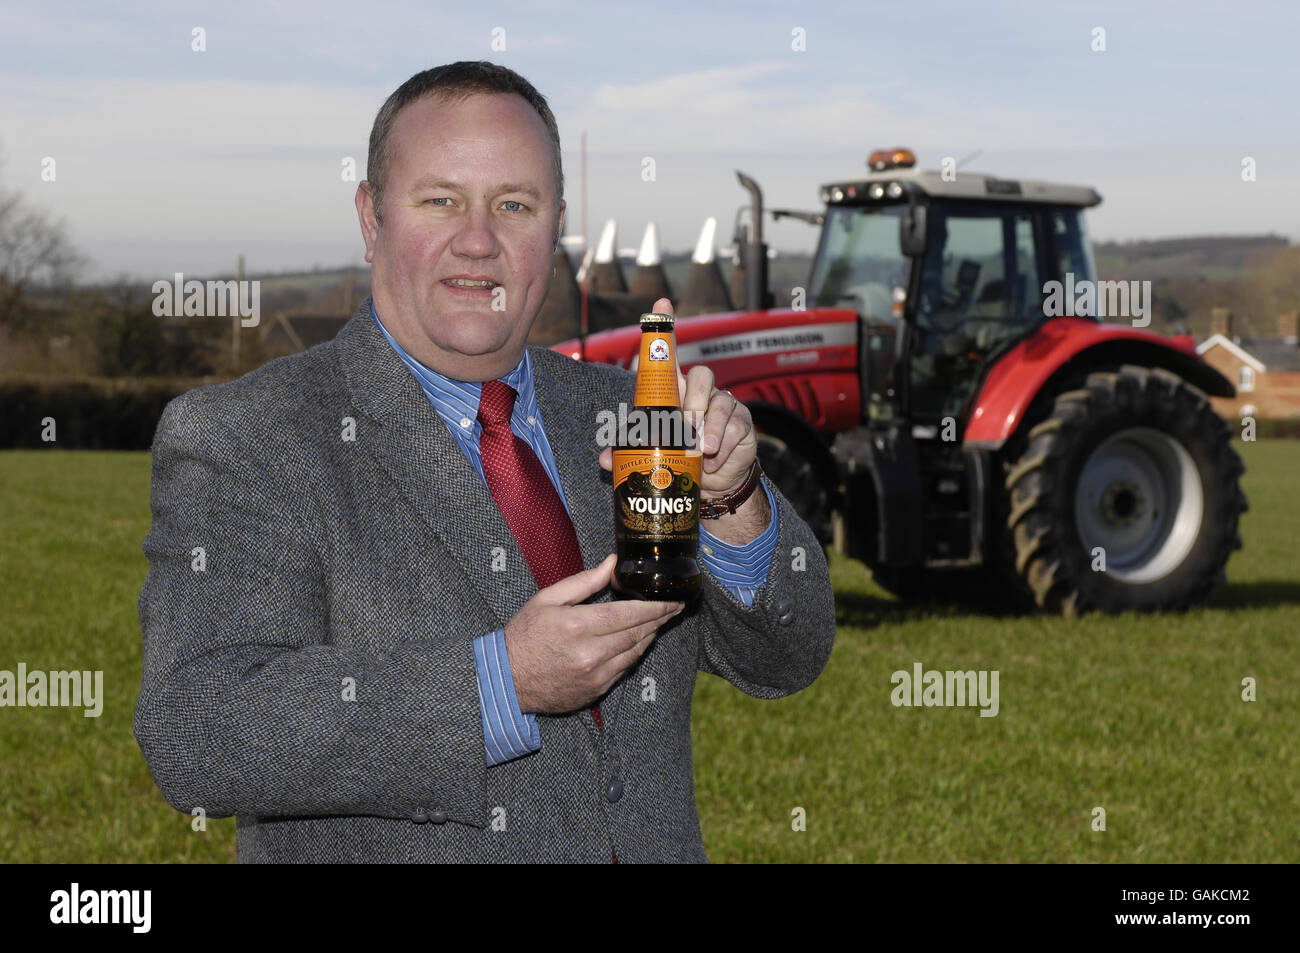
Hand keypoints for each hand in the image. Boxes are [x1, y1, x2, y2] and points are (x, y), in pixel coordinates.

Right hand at [504, 554, 683, 713]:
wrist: (506, 680)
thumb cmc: (524, 635)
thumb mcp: (547, 599)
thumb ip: (584, 581)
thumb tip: (612, 563)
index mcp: (578, 626)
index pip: (630, 614)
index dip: (656, 607)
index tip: (672, 600)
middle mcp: (591, 653)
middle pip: (638, 633)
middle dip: (660, 619)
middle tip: (674, 607)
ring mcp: (595, 675)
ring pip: (635, 652)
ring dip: (650, 635)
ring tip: (660, 621)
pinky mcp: (596, 690)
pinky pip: (625, 669)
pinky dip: (635, 653)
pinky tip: (638, 641)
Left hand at [597, 296, 757, 497]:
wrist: (713, 481)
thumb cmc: (681, 454)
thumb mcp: (654, 451)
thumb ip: (630, 450)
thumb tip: (606, 460)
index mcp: (676, 390)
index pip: (671, 354)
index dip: (665, 327)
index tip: (660, 302)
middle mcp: (701, 392)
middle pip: (700, 375)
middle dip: (695, 400)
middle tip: (688, 426)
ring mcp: (724, 405)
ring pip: (720, 401)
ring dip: (710, 426)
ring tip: (702, 448)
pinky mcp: (741, 423)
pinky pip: (735, 426)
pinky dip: (723, 444)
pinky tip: (714, 457)